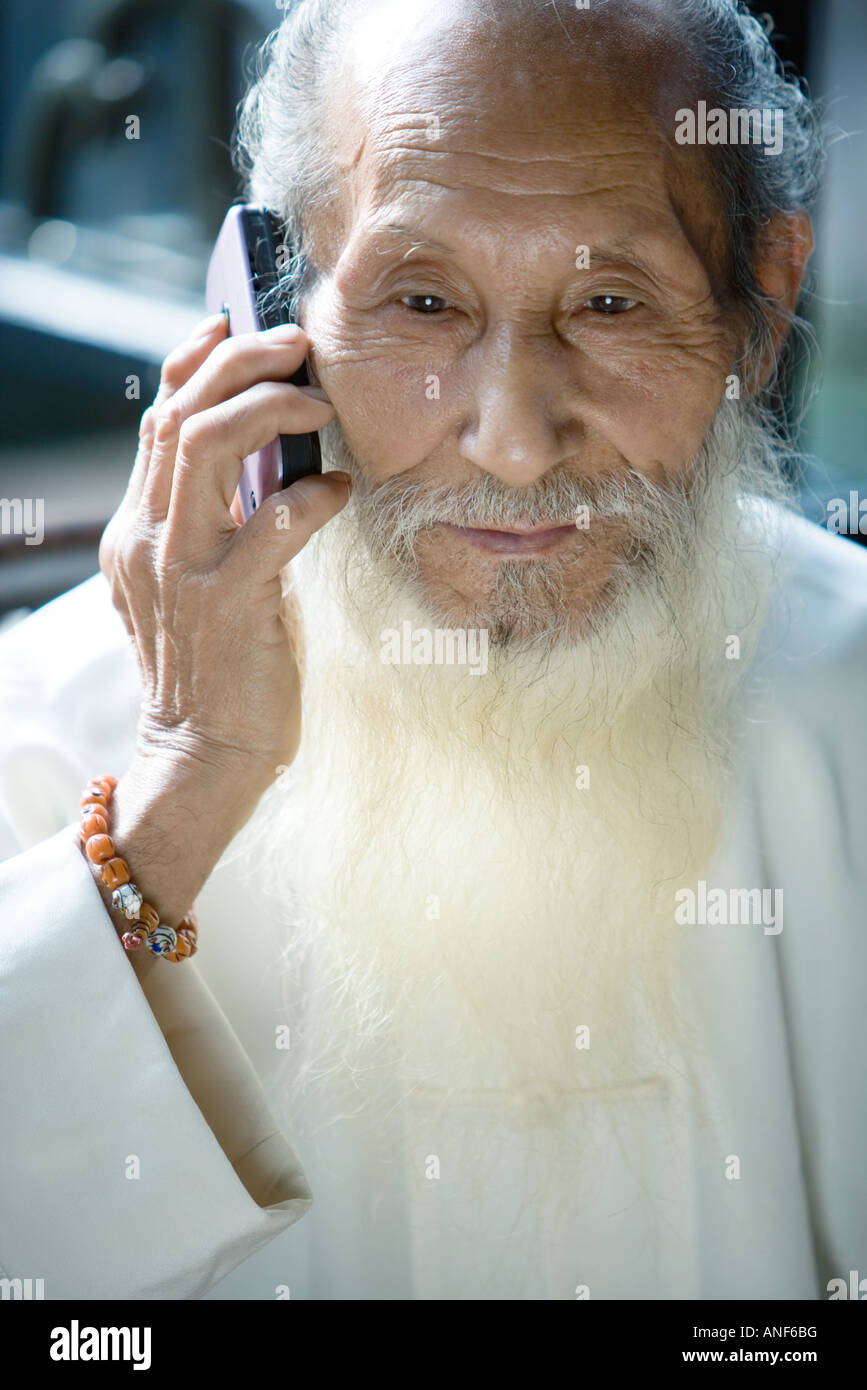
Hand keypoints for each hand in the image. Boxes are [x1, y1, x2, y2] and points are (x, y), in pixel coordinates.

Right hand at [93, 313, 349, 926]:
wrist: (203, 753)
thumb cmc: (219, 664)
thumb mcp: (199, 581)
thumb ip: (215, 521)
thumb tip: (269, 458)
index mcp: (139, 529)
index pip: (158, 420)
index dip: (195, 361)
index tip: (235, 325)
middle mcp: (147, 539)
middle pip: (179, 415)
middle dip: (239, 362)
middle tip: (296, 343)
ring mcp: (181, 570)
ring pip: (205, 447)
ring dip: (268, 407)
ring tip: (318, 401)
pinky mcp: (225, 605)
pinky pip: (270, 526)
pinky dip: (312, 496)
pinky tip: (341, 491)